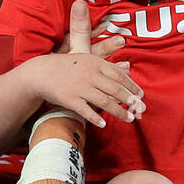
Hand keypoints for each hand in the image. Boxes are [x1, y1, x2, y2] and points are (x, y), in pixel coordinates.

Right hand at [24, 0, 144, 128]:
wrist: (41, 72)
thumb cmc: (68, 66)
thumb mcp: (86, 58)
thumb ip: (105, 66)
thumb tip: (128, 70)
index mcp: (95, 63)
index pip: (119, 75)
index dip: (132, 86)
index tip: (141, 95)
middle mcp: (89, 74)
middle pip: (115, 89)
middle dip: (130, 101)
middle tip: (141, 110)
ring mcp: (79, 87)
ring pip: (104, 102)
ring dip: (119, 112)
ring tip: (130, 119)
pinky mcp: (69, 99)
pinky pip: (86, 111)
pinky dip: (95, 118)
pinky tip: (104, 124)